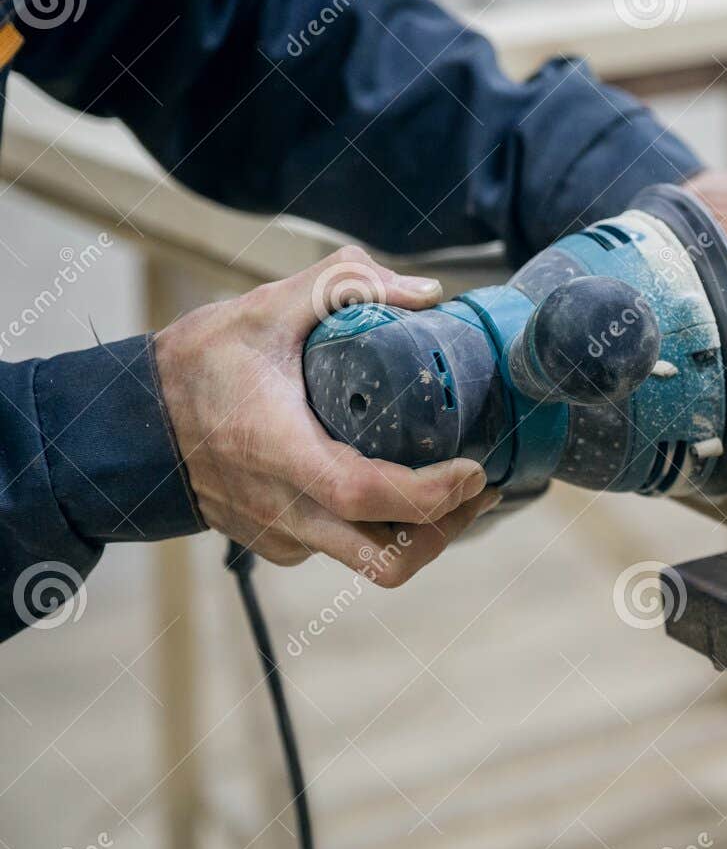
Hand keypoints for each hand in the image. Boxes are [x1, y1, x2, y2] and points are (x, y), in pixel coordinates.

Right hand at [155, 247, 498, 583]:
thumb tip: (425, 292)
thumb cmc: (193, 367)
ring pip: (371, 564)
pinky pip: (344, 553)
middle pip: (386, 559)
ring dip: (421, 537)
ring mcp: (282, 535)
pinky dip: (383, 532)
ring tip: (453, 494)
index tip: (471, 469)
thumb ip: (343, 284)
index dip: (431, 495)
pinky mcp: (278, 543)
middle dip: (446, 529)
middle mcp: (285, 511)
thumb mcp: (262, 309)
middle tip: (476, 487)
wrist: (129, 423)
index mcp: (282, 455)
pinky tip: (399, 492)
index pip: (368, 497)